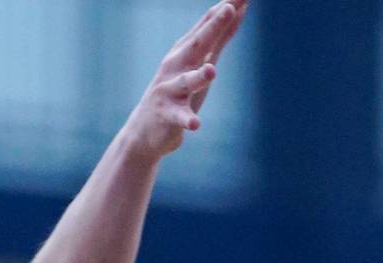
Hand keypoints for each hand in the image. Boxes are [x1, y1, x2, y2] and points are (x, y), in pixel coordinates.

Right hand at [125, 1, 247, 159]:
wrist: (145, 130)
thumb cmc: (177, 92)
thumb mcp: (200, 62)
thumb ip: (219, 39)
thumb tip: (237, 10)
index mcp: (185, 51)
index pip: (207, 26)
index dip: (225, 10)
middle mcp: (176, 66)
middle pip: (197, 45)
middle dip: (212, 27)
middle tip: (228, 9)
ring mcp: (170, 90)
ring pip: (186, 82)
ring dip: (198, 76)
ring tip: (211, 71)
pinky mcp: (167, 115)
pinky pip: (179, 117)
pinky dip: (187, 119)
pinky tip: (196, 124)